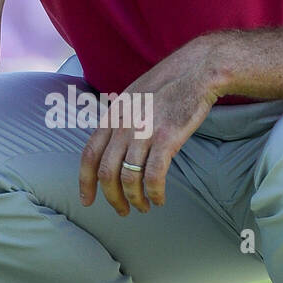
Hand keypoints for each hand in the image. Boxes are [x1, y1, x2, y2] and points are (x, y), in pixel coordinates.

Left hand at [78, 37, 221, 215]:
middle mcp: (123, 125)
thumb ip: (121, 120)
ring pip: (128, 178)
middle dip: (112, 198)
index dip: (85, 182)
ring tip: (144, 207)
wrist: (197, 71)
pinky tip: (160, 199)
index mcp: (112, 116)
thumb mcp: (133, 97)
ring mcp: (143, 131)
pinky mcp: (166, 138)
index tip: (87, 201)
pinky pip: (153, 176)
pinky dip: (154, 193)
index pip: (88, 155)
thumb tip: (113, 146)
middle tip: (122, 211)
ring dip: (134, 199)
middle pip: (106, 173)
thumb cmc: (169, 84)